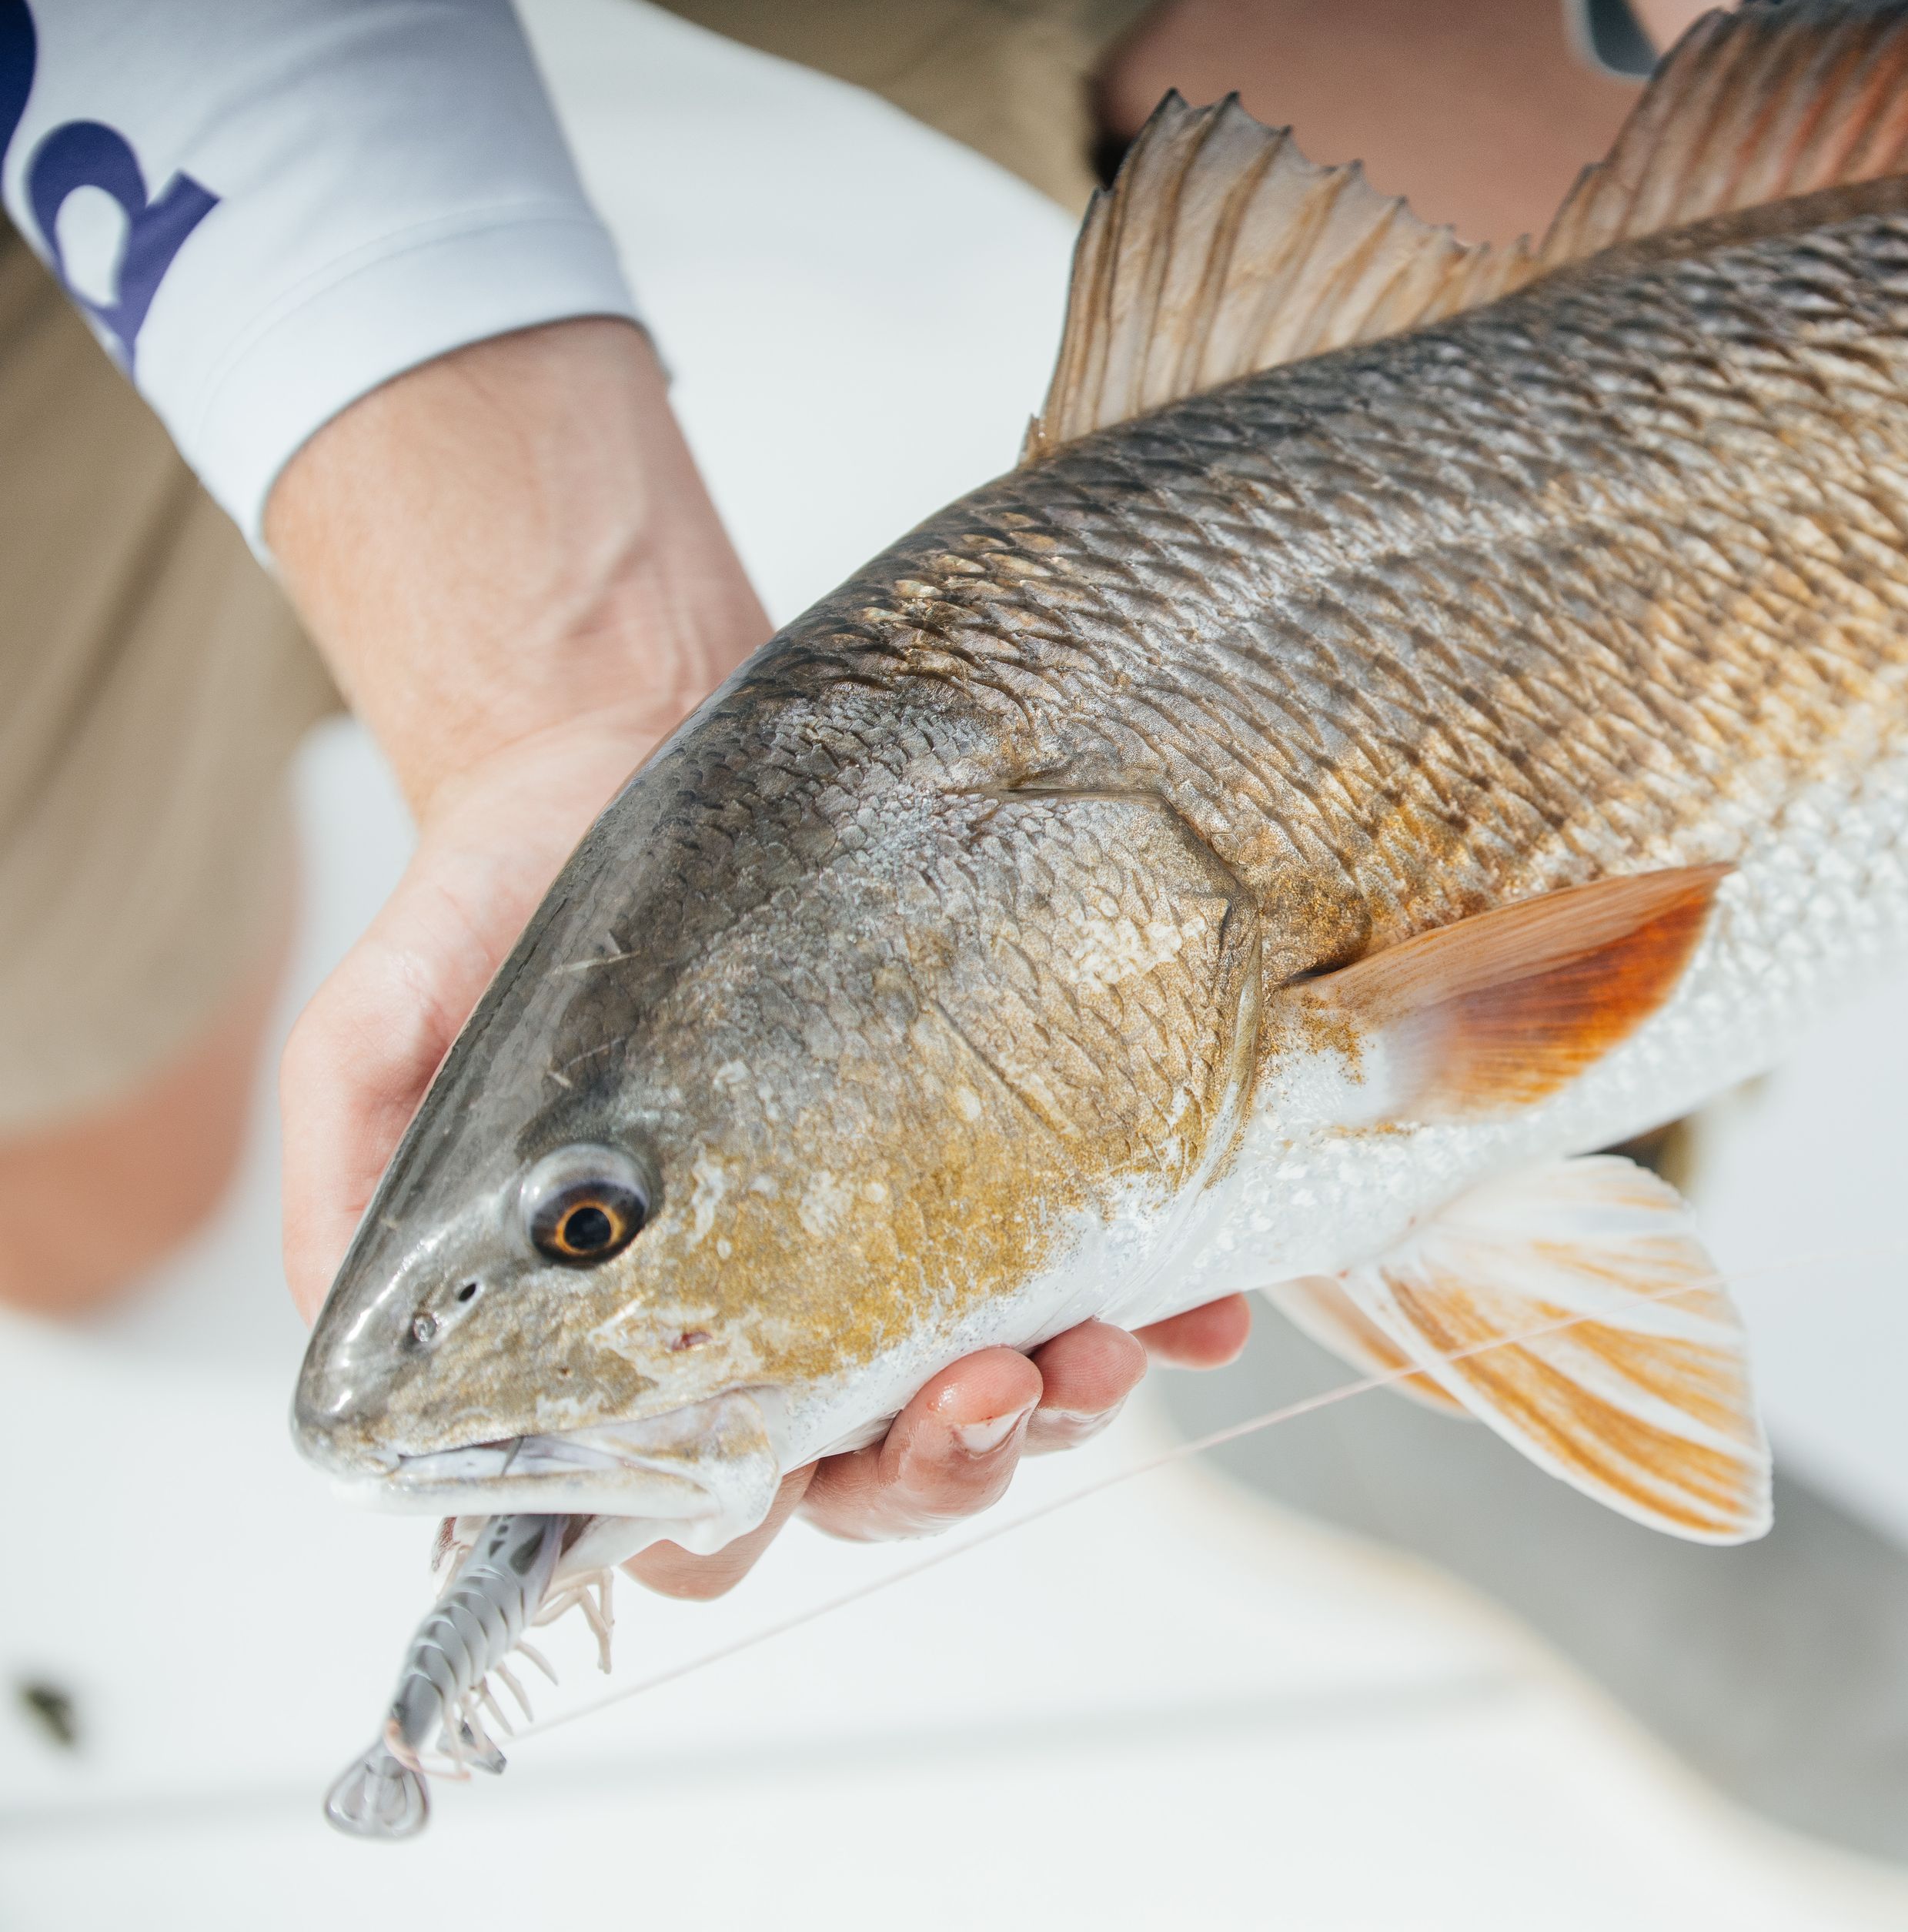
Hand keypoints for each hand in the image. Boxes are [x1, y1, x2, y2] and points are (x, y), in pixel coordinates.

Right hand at [264, 317, 1247, 1597]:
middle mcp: (781, 1325)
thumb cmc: (497, 909)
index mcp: (637, 1344)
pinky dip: (1156, 1309)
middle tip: (987, 1392)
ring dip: (1058, 1405)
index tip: (800, 1467)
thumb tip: (357, 1406)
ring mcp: (904, 1254)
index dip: (755, 1524)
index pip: (696, 1516)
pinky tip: (1192, 1305)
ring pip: (1000, 1404)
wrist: (622, 749)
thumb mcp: (377, 1042)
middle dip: (942, 1467)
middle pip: (875, 1484)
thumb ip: (350, 1212)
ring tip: (1096, 1344)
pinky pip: (1105, 1272)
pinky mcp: (1004, 1167)